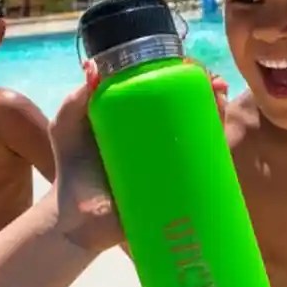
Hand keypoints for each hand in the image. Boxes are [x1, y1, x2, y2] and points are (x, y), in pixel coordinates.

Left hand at [49, 58, 228, 253]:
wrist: (75, 219)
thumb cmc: (72, 170)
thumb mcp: (66, 127)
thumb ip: (75, 100)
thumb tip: (92, 67)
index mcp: (135, 120)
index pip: (164, 90)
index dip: (181, 76)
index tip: (189, 67)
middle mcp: (157, 138)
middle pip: (191, 109)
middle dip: (208, 92)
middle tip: (212, 86)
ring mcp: (168, 164)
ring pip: (202, 134)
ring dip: (218, 114)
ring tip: (218, 102)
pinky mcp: (176, 189)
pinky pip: (203, 170)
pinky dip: (218, 153)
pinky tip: (221, 137)